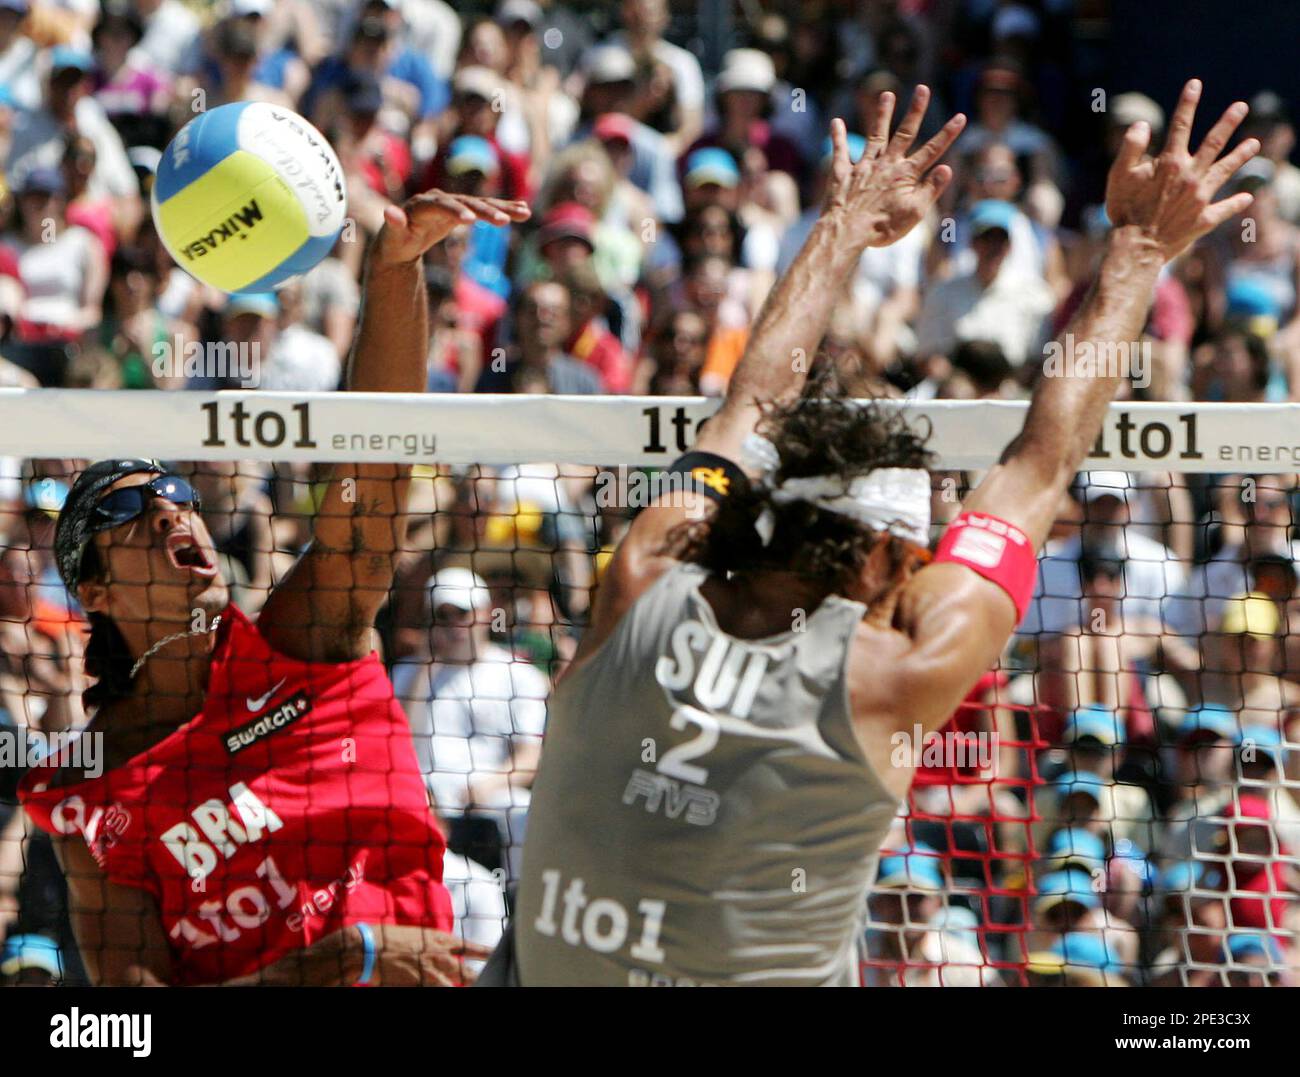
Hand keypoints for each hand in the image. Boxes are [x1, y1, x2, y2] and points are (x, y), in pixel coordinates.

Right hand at [357, 924, 492, 986]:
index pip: (471, 947)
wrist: (370, 948)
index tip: (497, 955)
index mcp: (441, 940)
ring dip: (463, 986)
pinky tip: (449, 989)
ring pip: (454, 985)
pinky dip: (444, 989)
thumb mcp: (422, 936)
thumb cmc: (394, 940)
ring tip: (477, 986)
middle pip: (467, 972)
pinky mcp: (418, 984)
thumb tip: (452, 954)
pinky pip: (437, 990)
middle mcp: (439, 957)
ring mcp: (429, 973)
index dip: (486, 952)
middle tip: (490, 979)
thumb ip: (440, 945)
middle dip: (479, 977)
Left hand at [371, 190, 530, 267]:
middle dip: (485, 211)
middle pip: (466, 202)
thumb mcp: (392, 237)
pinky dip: (504, 209)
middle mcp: (440, 199)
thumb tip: (389, 213)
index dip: (455, 211)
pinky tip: (523, 210)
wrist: (402, 240)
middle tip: (504, 220)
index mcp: (422, 205)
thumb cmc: (396, 241)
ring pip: (480, 203)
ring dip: (502, 207)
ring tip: (524, 212)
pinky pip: (486, 208)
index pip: (441, 205)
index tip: (470, 221)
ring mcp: (454, 203)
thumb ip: (393, 224)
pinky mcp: (464, 210)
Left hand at [821, 86, 964, 249]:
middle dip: (915, 111)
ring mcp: (864, 167)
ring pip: (876, 135)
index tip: (960, 116)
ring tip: (887, 94)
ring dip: (882, 114)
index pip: (932, 151)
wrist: (847, 232)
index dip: (947, 134)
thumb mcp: (914, 213)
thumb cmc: (883, 228)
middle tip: (922, 88)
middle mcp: (886, 165)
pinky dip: (838, 136)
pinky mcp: (843, 173)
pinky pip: (841, 151)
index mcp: (905, 174)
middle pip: (904, 133)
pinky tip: (836, 122)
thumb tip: (947, 167)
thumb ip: (931, 189)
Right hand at [1105, 79, 1259, 261]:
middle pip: (1214, 143)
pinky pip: (1224, 208)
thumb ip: (1130, 148)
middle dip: (1228, 122)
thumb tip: (1142, 124)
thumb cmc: (1124, 210)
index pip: (1181, 126)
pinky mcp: (1204, 219)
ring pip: (1225, 171)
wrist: (1137, 247)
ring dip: (1240, 156)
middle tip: (1241, 106)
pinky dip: (1236, 203)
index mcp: (1170, 163)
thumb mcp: (1118, 176)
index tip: (1195, 84)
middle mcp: (1191, 176)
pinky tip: (1247, 197)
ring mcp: (1200, 197)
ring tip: (1254, 143)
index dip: (1187, 104)